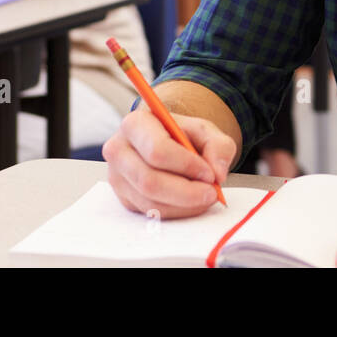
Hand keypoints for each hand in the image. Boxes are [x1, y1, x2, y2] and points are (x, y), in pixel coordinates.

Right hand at [102, 107, 237, 218]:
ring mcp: (117, 176)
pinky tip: (190, 201)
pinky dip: (176, 211)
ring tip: (204, 196)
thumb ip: (218, 146)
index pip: (157, 150)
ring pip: (150, 201)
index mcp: (135, 124)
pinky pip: (150, 212)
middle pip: (149, 181)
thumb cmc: (181, 133)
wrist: (166, 139)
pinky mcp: (124, 197)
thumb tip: (217, 174)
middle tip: (211, 193)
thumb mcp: (205, 130)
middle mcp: (119, 150)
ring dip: (183, 205)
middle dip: (186, 192)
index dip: (186, 166)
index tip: (209, 173)